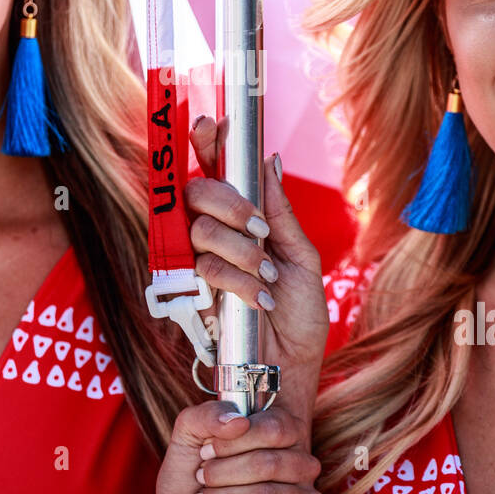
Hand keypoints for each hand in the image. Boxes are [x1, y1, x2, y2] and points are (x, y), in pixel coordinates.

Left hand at [155, 401, 322, 493]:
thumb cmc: (195, 465)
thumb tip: (238, 422)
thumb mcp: (192, 431)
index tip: (205, 452)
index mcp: (284, 429)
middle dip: (223, 472)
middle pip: (268, 463)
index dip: (234, 442)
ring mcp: (301, 492)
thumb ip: (209, 415)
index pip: (273, 429)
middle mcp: (300, 459)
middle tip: (201, 475)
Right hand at [185, 115, 328, 421]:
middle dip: (227, 202)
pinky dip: (236, 280)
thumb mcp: (301, 257)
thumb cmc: (299, 316)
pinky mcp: (193, 295)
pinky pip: (203, 270)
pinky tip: (259, 295)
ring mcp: (201, 265)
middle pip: (196, 193)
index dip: (208, 145)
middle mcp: (215, 238)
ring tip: (268, 273)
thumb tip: (268, 160)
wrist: (294, 369)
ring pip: (200, 230)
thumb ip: (279, 211)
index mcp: (242, 221)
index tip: (212, 124)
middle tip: (257, 226)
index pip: (214, 173)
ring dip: (239, 249)